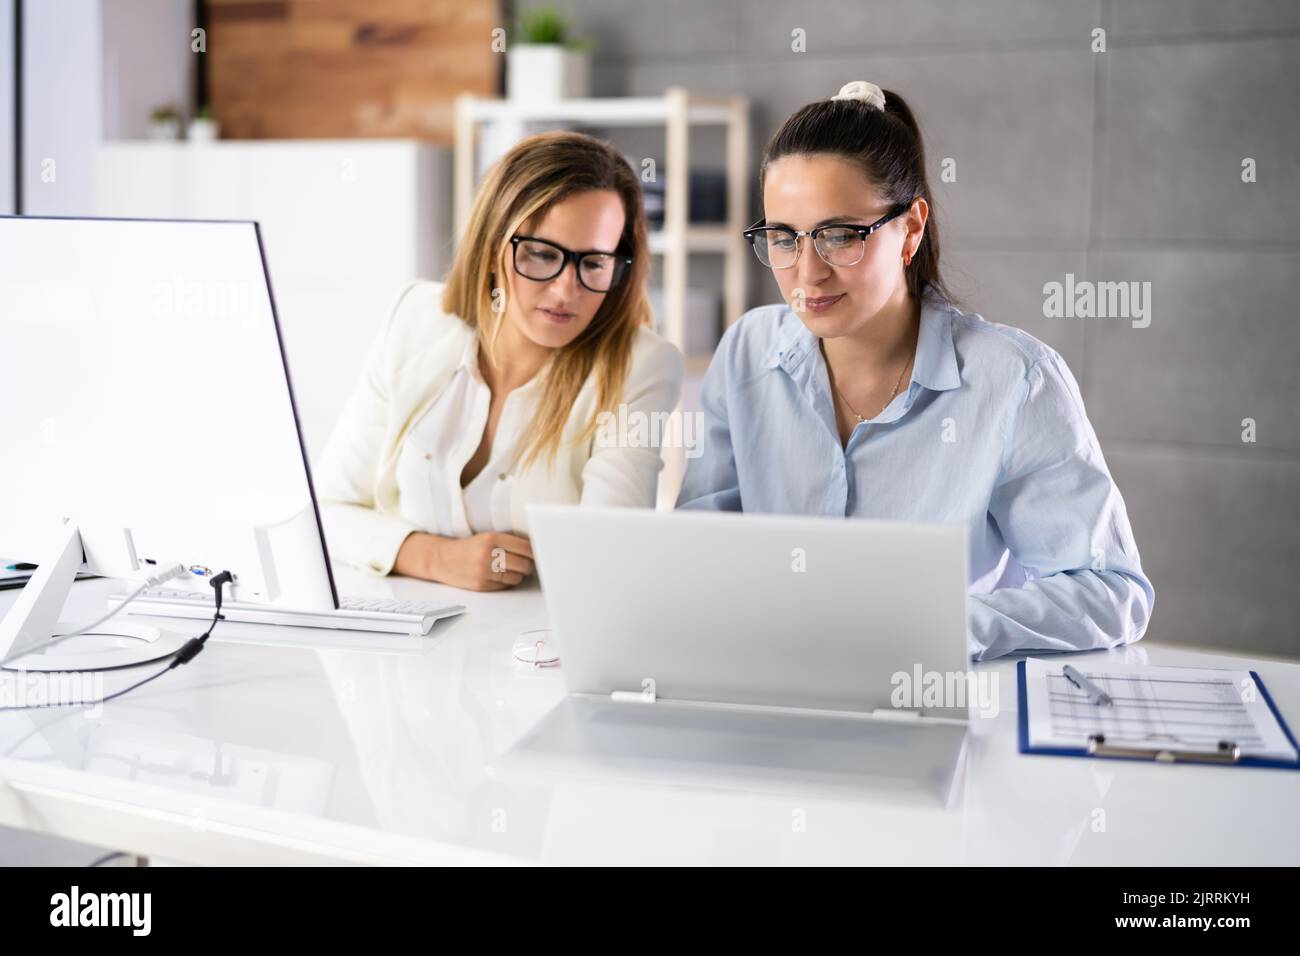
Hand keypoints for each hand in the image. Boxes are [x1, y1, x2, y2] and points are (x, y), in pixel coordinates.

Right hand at [394, 531, 533, 590]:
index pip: (526, 548)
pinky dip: (506, 582)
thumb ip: (508, 542)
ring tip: (511, 569)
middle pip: (524, 564)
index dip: (535, 552)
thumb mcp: (486, 537)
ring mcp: (484, 571)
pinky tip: (499, 575)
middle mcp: (487, 554)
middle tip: (527, 563)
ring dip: (518, 575)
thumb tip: (536, 551)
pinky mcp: (481, 585)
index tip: (538, 553)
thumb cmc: (469, 547)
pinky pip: (505, 586)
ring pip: (517, 577)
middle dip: (528, 565)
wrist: (442, 558)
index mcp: (491, 538)